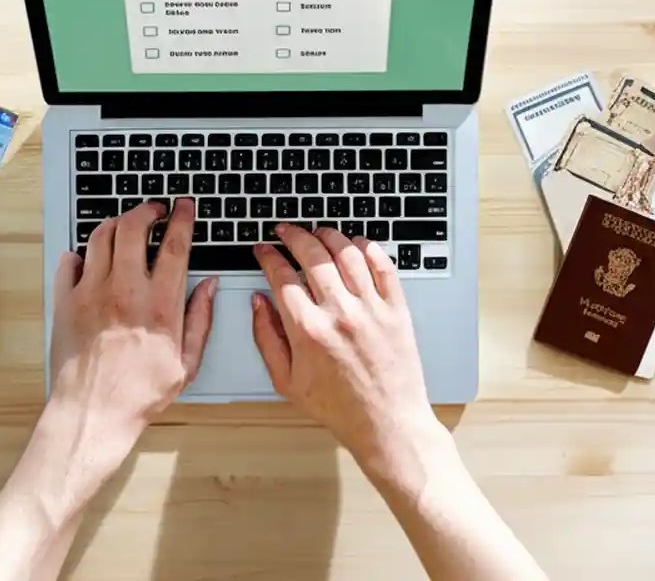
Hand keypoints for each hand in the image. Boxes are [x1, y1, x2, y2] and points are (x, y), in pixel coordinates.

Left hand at [49, 198, 216, 435]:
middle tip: (154, 210)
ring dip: (116, 223)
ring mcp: (91, 293)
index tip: (184, 206)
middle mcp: (125, 290)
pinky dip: (80, 253)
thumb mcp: (187, 363)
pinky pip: (69, 262)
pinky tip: (88, 258)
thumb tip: (209, 287)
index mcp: (160, 304)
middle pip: (133, 227)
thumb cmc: (140, 393)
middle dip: (147, 210)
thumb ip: (200, 320)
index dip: (182, 218)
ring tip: (125, 226)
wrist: (94, 412)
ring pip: (100, 236)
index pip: (175, 245)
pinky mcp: (66, 302)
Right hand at [251, 224, 435, 464]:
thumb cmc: (338, 407)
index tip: (264, 250)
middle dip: (294, 235)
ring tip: (318, 232)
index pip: (281, 277)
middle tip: (286, 231)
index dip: (268, 256)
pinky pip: (384, 267)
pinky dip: (369, 248)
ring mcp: (371, 309)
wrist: (387, 423)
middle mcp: (340, 313)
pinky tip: (357, 244)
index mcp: (308, 330)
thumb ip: (267, 338)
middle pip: (312, 255)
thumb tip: (257, 303)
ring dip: (329, 235)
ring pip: (348, 253)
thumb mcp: (286, 382)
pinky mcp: (396, 310)